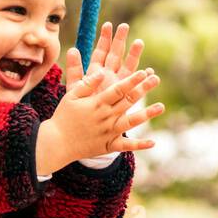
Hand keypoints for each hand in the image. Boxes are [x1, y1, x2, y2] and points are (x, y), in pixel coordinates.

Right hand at [37, 67, 164, 172]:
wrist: (56, 143)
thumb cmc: (63, 117)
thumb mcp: (71, 96)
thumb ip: (87, 83)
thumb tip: (101, 71)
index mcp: (97, 104)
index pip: (117, 90)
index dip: (131, 80)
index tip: (143, 72)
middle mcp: (106, 117)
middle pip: (128, 101)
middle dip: (143, 89)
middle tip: (156, 80)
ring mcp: (109, 132)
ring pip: (131, 122)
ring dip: (147, 114)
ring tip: (161, 107)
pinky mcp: (108, 146)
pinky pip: (126, 146)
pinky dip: (139, 145)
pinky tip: (153, 142)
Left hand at [63, 22, 146, 101]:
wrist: (88, 127)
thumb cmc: (80, 108)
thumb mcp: (75, 88)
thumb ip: (74, 69)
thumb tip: (72, 48)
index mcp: (96, 73)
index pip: (101, 52)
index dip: (105, 39)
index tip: (108, 24)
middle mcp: (109, 77)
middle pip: (116, 55)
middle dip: (120, 41)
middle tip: (124, 26)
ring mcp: (118, 86)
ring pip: (128, 68)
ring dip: (133, 56)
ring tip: (138, 42)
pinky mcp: (125, 97)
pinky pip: (135, 87)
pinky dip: (143, 80)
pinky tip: (149, 72)